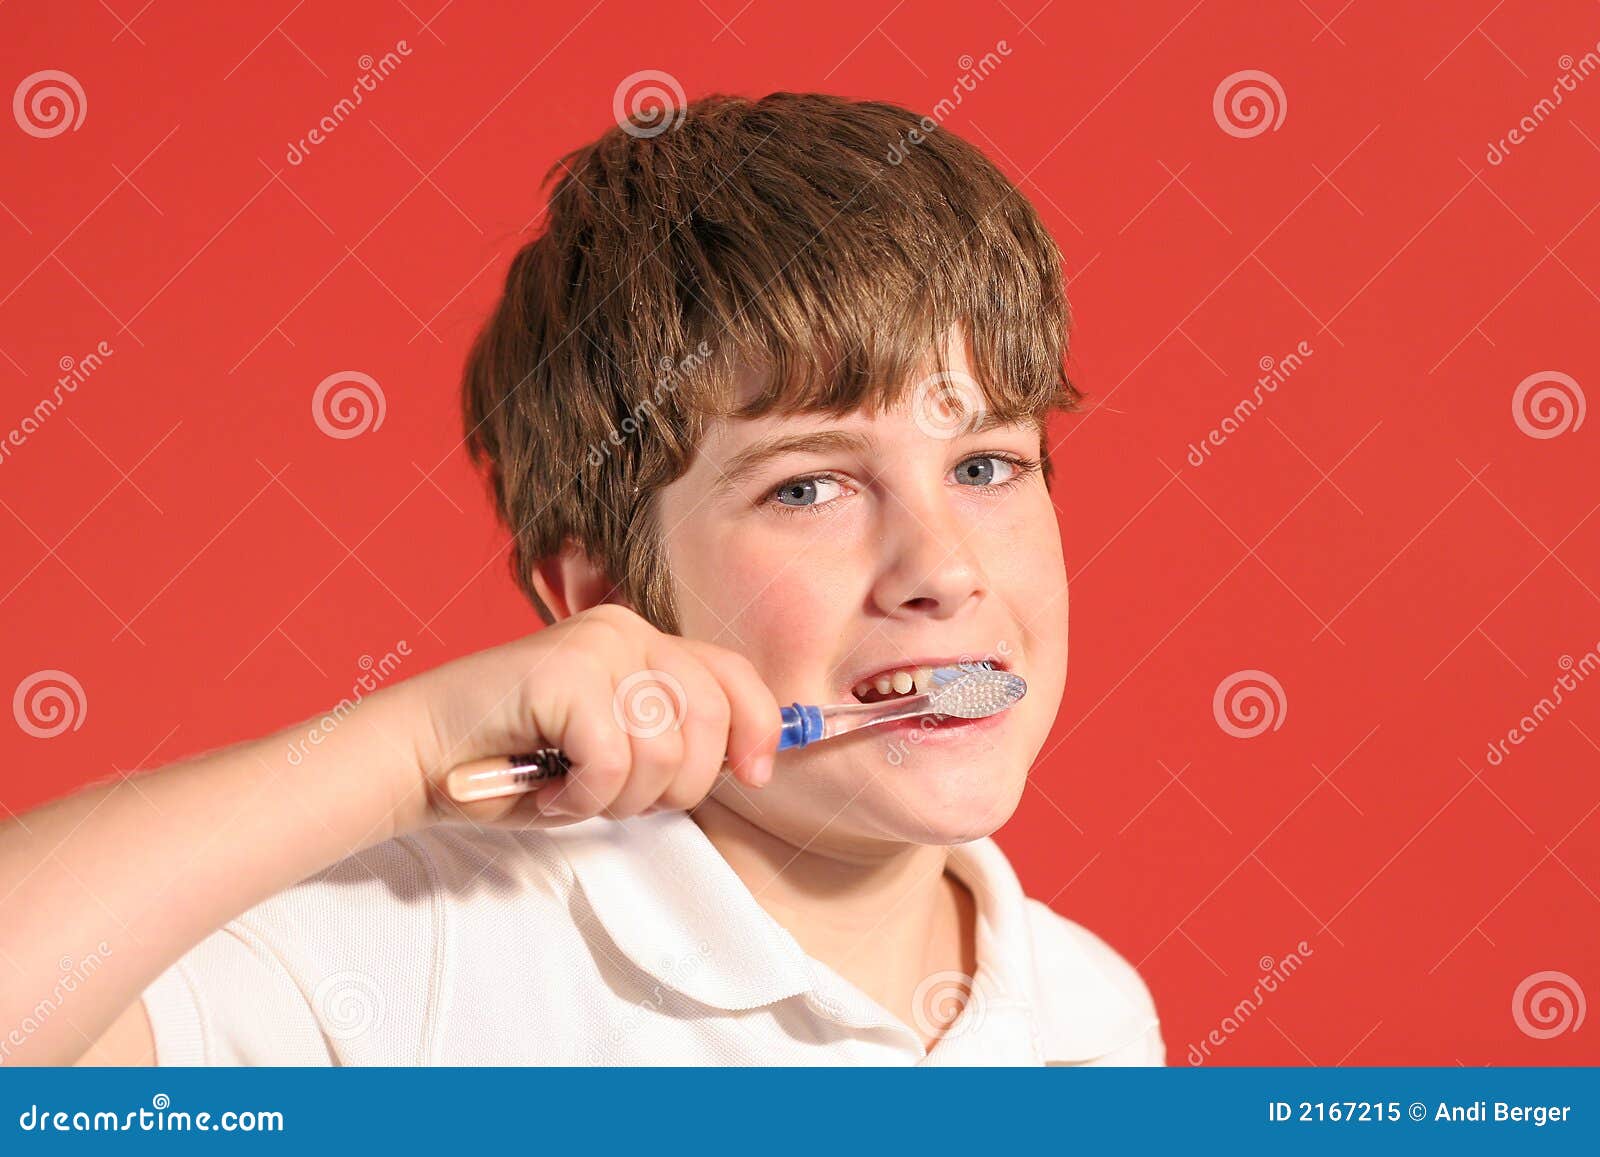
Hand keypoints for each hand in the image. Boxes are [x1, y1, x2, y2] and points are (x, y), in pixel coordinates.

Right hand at [399, 605, 781, 830]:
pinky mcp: (565, 672)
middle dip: (679, 786)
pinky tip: (548, 789)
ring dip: (620, 799)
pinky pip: (613, 762)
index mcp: (645, 643)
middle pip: (710, 719)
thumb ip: (671, 739)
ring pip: (666, 751)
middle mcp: (627, 631)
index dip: (760, 728)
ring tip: (572, 789)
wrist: (420, 754)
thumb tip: (749, 762)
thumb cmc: (514, 762)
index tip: (755, 776)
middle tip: (620, 799)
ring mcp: (596, 646)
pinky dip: (582, 797)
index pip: (733, 674)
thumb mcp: (615, 748)